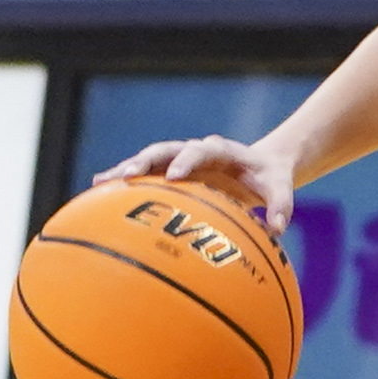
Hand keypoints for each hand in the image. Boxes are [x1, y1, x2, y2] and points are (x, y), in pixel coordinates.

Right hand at [95, 136, 294, 236]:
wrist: (261, 165)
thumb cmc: (270, 177)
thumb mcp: (280, 187)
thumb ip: (281, 204)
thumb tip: (278, 228)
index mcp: (222, 151)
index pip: (201, 150)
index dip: (186, 161)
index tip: (174, 175)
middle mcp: (196, 151)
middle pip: (165, 150)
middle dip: (145, 161)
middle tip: (126, 175)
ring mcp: (181, 159)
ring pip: (148, 159)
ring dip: (125, 170)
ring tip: (99, 183)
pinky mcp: (171, 170)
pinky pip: (145, 173)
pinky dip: (123, 180)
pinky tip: (96, 191)